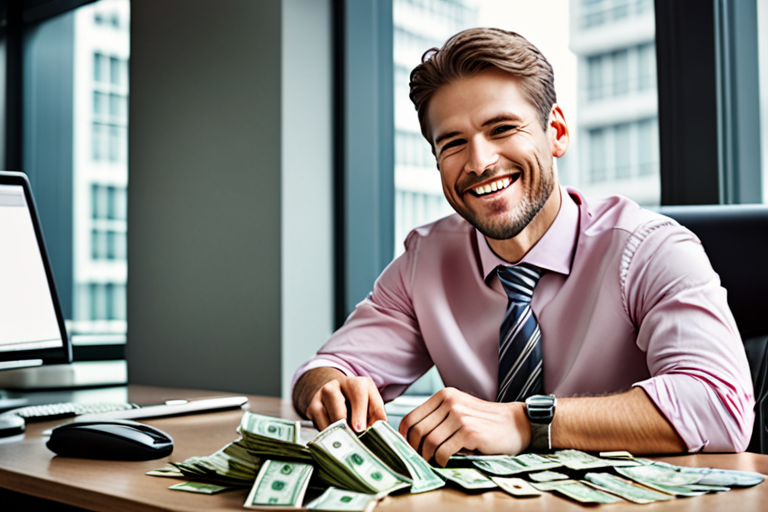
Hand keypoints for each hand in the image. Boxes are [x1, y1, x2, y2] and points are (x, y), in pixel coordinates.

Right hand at [305, 373, 386, 432]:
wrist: (338, 395)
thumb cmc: (359, 403)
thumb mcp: (372, 405)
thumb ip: (377, 415)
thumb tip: (380, 429)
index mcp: (357, 383)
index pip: (359, 394)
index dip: (359, 412)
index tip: (360, 428)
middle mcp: (337, 385)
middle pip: (336, 399)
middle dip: (342, 419)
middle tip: (351, 434)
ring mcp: (322, 395)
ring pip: (323, 410)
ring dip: (334, 427)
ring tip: (344, 438)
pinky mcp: (313, 407)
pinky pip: (317, 422)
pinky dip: (326, 432)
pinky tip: (335, 437)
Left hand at [398, 387, 530, 466]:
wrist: (516, 423)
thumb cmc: (485, 421)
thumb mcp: (459, 410)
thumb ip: (438, 418)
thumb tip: (411, 438)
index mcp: (444, 395)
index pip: (410, 417)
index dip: (404, 437)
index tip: (407, 449)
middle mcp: (450, 402)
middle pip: (416, 431)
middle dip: (414, 449)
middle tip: (419, 459)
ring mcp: (460, 416)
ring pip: (429, 442)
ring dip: (428, 457)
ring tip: (433, 461)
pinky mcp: (469, 432)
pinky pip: (444, 451)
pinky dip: (441, 461)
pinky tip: (446, 462)